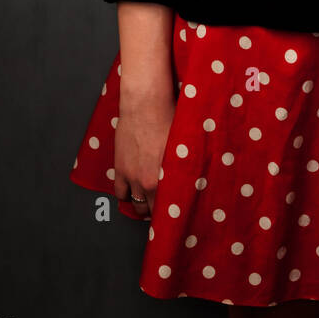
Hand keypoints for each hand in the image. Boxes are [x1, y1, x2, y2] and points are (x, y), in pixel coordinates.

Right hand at [113, 88, 176, 218]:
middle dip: (158, 211)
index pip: (169, 206)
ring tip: (148, 203)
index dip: (173, 212)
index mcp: (167, 177)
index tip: (176, 212)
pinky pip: (120, 193)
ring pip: (136, 203)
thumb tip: (198, 174)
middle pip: (152, 208)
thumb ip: (188, 164)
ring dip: (142, 205)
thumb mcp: (185, 144)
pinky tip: (133, 192)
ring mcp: (132, 176)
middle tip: (163, 208)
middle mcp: (148, 181)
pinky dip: (126, 195)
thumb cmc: (169, 118)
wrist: (145, 105)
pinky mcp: (120, 169)